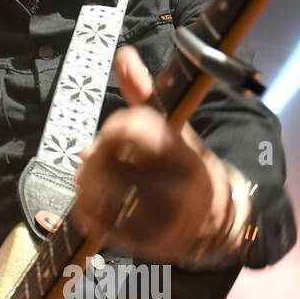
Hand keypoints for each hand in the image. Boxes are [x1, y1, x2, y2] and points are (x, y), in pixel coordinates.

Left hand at [72, 45, 232, 261]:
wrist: (215, 218)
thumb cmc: (184, 164)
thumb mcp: (174, 127)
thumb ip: (145, 93)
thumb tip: (123, 54)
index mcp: (188, 154)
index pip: (137, 131)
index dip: (116, 126)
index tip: (113, 128)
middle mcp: (182, 188)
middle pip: (117, 164)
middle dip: (96, 157)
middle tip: (87, 155)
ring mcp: (167, 220)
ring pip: (107, 198)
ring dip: (87, 184)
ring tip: (84, 177)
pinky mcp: (153, 244)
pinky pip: (107, 228)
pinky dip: (88, 212)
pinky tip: (85, 201)